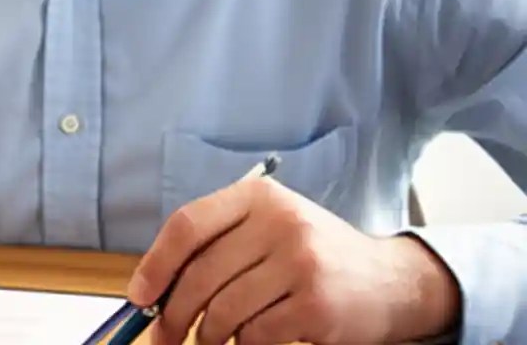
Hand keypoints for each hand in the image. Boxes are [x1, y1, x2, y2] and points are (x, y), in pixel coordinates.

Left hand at [127, 178, 460, 344]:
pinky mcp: (316, 305)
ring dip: (208, 336)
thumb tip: (149, 291)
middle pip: (200, 275)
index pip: (187, 226)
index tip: (139, 297)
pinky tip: (249, 342)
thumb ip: (215, 248)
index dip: (155, 264)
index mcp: (258, 197)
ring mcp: (301, 262)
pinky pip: (254, 335)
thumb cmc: (310, 259)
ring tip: (210, 340)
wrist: (390, 282)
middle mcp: (280, 222)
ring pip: (223, 311)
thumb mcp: (266, 233)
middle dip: (172, 315)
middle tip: (163, 338)